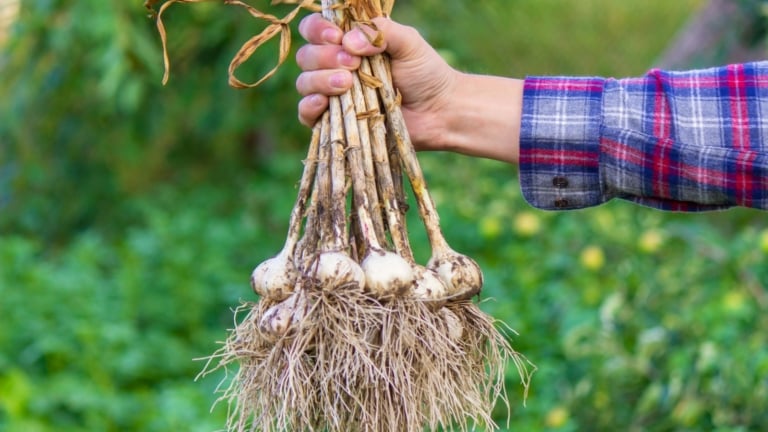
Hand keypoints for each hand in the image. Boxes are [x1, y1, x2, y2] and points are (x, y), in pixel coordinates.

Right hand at [295, 13, 458, 151]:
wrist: (439, 111)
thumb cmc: (426, 73)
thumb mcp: (408, 41)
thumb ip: (379, 31)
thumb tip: (347, 42)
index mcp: (349, 42)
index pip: (314, 29)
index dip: (317, 30)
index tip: (336, 36)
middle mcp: (336, 67)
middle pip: (306, 56)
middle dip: (325, 57)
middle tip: (353, 64)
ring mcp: (334, 96)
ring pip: (304, 83)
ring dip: (320, 80)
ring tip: (348, 84)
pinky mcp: (336, 122)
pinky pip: (306, 114)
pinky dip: (309, 107)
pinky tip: (323, 103)